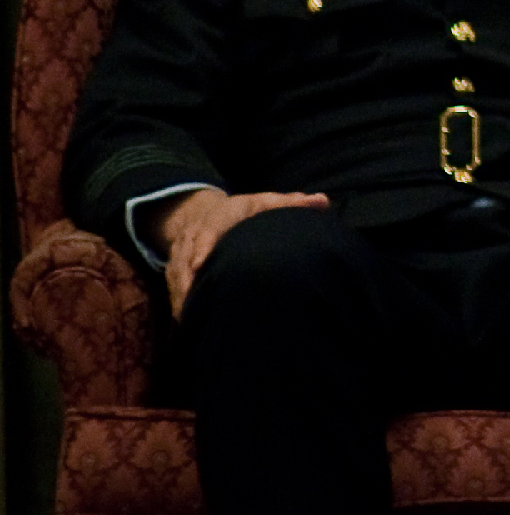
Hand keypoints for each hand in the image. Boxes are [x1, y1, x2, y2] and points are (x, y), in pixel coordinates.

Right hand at [159, 186, 329, 317]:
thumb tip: (324, 201)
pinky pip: (172, 286)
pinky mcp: (173, 268)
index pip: (208, 231)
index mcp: (219, 218)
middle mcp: (195, 235)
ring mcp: (180, 253)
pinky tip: (187, 322)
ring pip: (176, 275)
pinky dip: (178, 302)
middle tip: (192, 304)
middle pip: (186, 257)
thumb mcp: (265, 202)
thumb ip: (292, 203)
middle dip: (187, 279)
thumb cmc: (244, 211)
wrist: (202, 213)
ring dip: (181, 296)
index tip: (201, 263)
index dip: (203, 247)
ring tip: (190, 319)